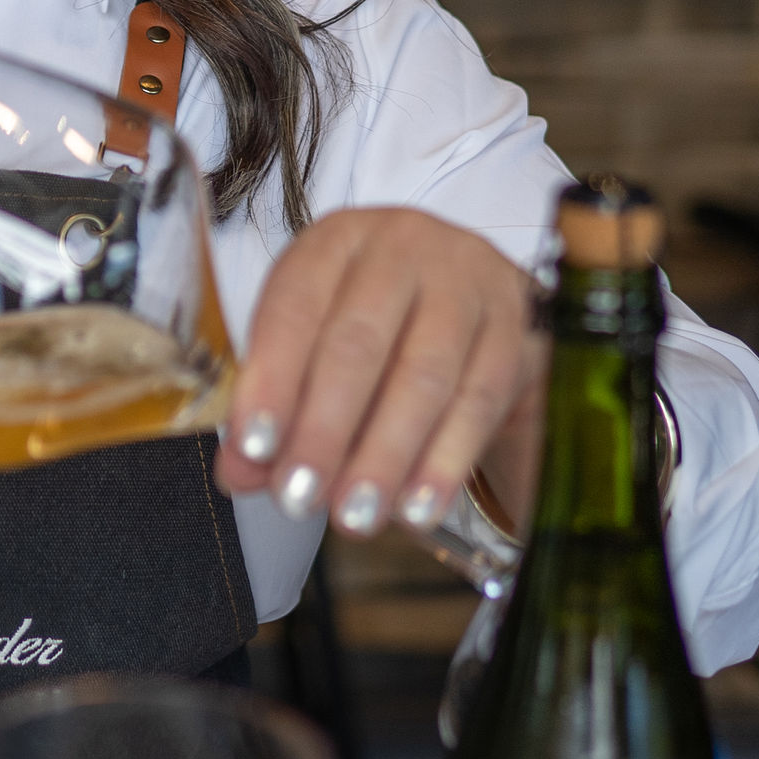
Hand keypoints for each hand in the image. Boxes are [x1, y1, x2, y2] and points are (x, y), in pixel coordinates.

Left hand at [214, 207, 546, 544]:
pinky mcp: (517, 328)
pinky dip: (444, 462)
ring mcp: (467, 283)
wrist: (476, 298)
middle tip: (299, 496)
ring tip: (355, 516)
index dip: (272, 380)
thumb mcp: (314, 344)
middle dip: (324, 428)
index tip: (253, 448)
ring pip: (424, 375)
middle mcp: (402, 247)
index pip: (295, 306)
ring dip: (384, 455)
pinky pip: (479, 400)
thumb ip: (275, 407)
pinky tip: (416, 508)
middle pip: (359, 342)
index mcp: (335, 242)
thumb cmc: (375, 322)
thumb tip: (241, 472)